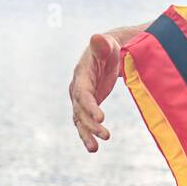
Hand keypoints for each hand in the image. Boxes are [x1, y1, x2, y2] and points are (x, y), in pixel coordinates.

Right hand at [70, 33, 121, 151]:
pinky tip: (93, 148)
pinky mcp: (86, 106)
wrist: (106, 53)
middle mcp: (77, 89)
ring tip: (95, 149)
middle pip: (81, 110)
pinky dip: (87, 135)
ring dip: (87, 134)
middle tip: (106, 135)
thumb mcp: (107, 45)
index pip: (83, 93)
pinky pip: (83, 123)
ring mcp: (80, 99)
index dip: (90, 106)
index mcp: (82, 75)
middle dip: (91, 124)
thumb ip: (101, 44)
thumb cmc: (109, 48)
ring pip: (80, 120)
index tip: (101, 118)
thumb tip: (96, 36)